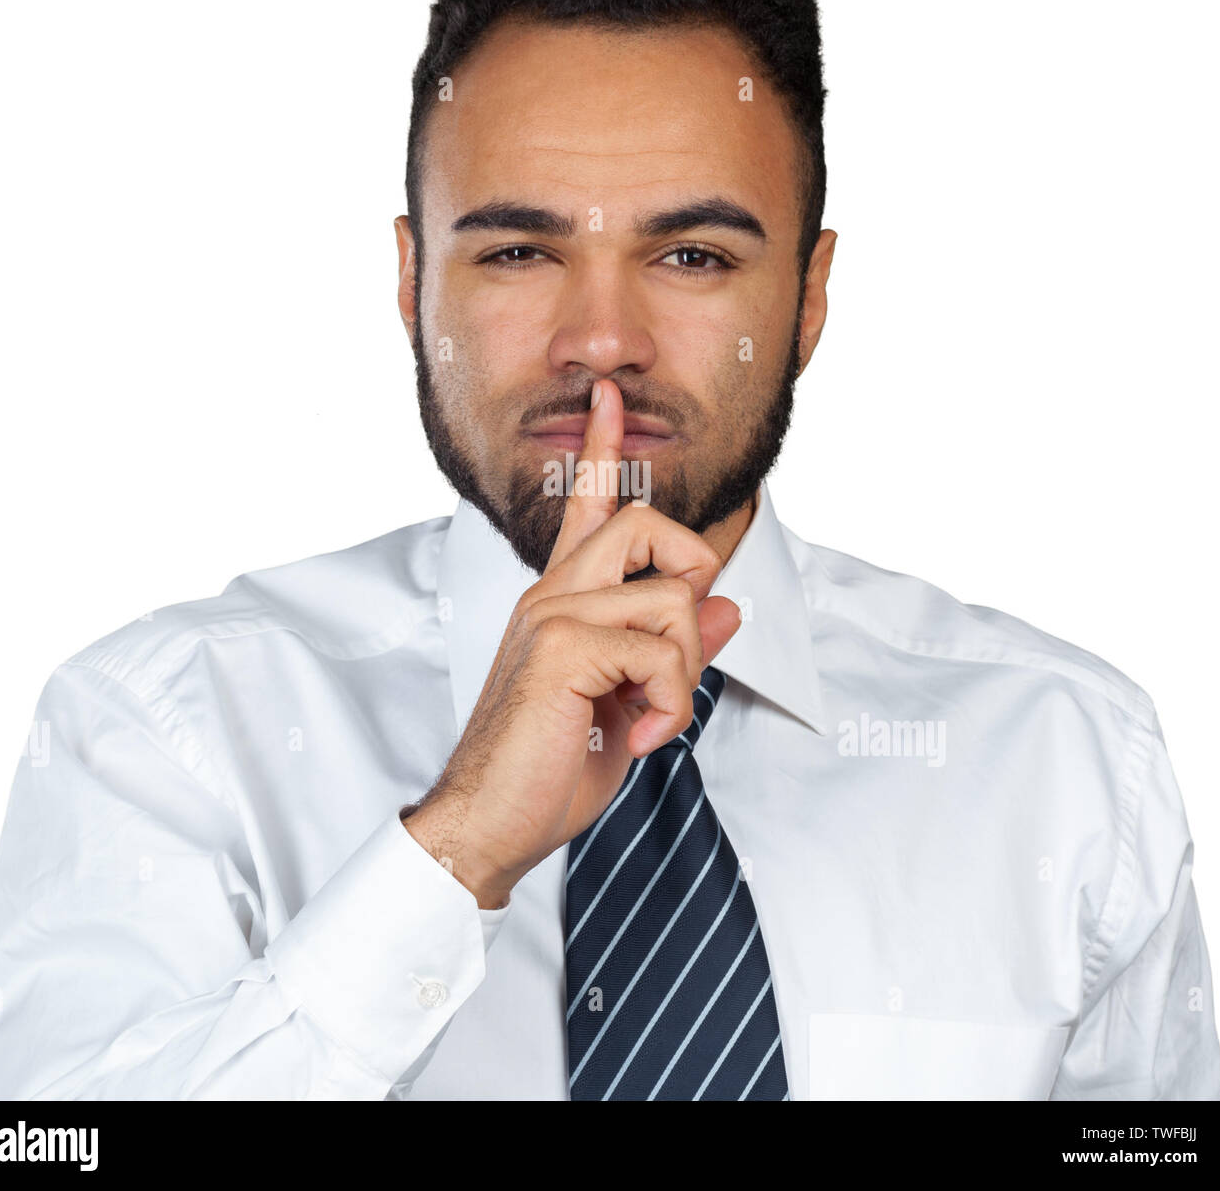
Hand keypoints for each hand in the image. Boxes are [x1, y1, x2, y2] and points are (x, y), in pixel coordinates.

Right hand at [403, 379, 741, 907]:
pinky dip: (672, 701)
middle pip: (642, 522)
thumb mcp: (630, 704)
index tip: (609, 395)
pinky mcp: (561, 649)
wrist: (489, 823)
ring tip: (656, 718)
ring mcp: (552, 616)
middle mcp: (551, 594)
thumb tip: (730, 610)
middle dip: (691, 567)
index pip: (584, 506)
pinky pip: (661, 650)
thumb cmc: (548, 768)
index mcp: (560, 600)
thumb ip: (673, 652)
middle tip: (679, 644)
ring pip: (671, 597)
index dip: (601, 448)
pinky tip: (646, 737)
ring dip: (686, 668)